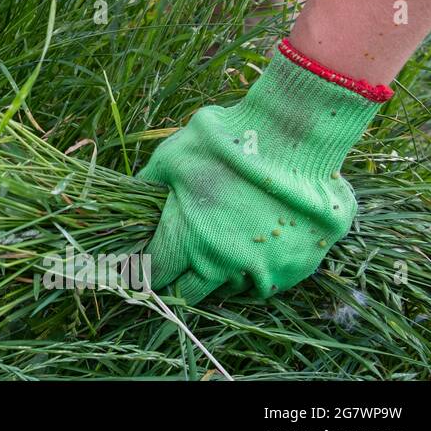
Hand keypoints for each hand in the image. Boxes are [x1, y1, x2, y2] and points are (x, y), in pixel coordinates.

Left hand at [139, 42, 388, 302]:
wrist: (292, 136)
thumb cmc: (223, 143)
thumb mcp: (170, 157)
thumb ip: (150, 184)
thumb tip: (135, 196)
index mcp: (186, 240)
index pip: (156, 273)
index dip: (144, 271)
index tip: (141, 266)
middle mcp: (221, 264)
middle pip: (188, 294)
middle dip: (176, 286)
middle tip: (173, 273)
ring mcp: (262, 269)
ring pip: (231, 291)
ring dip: (219, 278)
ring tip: (214, 257)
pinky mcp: (295, 266)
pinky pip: (268, 283)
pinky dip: (255, 274)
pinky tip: (249, 255)